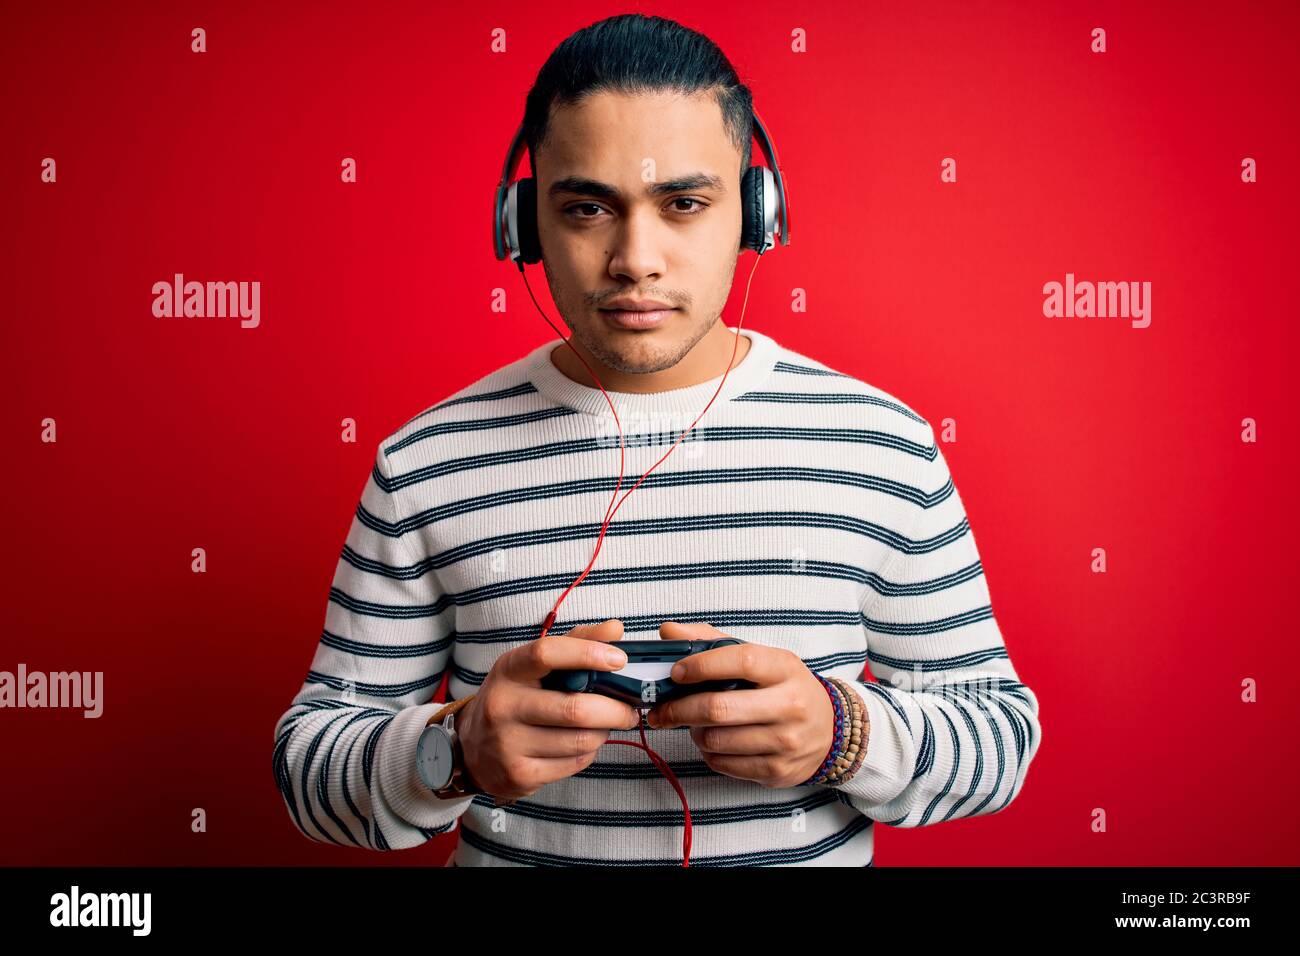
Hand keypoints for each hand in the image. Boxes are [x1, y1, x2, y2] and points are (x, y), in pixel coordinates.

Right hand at [456, 619, 641, 801]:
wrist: (473, 748)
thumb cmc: (514, 698)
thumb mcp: (533, 666)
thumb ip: (575, 643)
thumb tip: (615, 629)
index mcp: (509, 670)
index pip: (547, 654)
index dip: (588, 654)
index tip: (619, 659)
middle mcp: (503, 706)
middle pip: (574, 708)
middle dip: (614, 709)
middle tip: (630, 708)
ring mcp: (508, 743)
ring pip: (580, 740)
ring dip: (604, 732)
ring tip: (605, 725)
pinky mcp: (519, 774)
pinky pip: (574, 763)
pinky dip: (589, 752)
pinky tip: (583, 743)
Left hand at [645, 621, 836, 787]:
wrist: (831, 731)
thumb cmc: (784, 688)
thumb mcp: (760, 658)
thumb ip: (713, 642)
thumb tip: (668, 631)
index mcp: (785, 668)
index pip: (740, 661)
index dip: (701, 665)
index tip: (676, 672)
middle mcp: (790, 705)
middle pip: (719, 708)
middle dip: (679, 709)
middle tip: (659, 709)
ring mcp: (786, 741)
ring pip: (716, 740)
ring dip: (693, 732)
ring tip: (694, 723)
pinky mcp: (777, 770)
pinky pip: (724, 764)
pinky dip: (708, 753)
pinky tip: (714, 741)